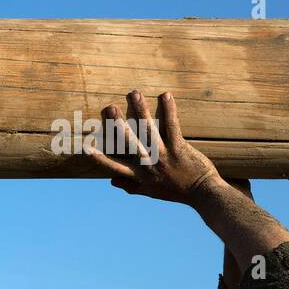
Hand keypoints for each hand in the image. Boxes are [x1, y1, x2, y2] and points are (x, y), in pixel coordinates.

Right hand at [85, 90, 224, 204]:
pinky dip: (169, 110)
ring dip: (141, 111)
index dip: (100, 158)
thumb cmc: (177, 192)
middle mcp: (149, 164)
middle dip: (118, 124)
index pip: (115, 166)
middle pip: (130, 142)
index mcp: (140, 175)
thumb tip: (111, 182)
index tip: (85, 147)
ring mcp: (164, 155)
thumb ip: (131, 186)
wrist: (204, 194)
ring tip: (134, 93)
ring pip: (149, 130)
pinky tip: (166, 95)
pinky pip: (173, 126)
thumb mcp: (151, 192)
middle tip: (109, 107)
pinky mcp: (179, 147)